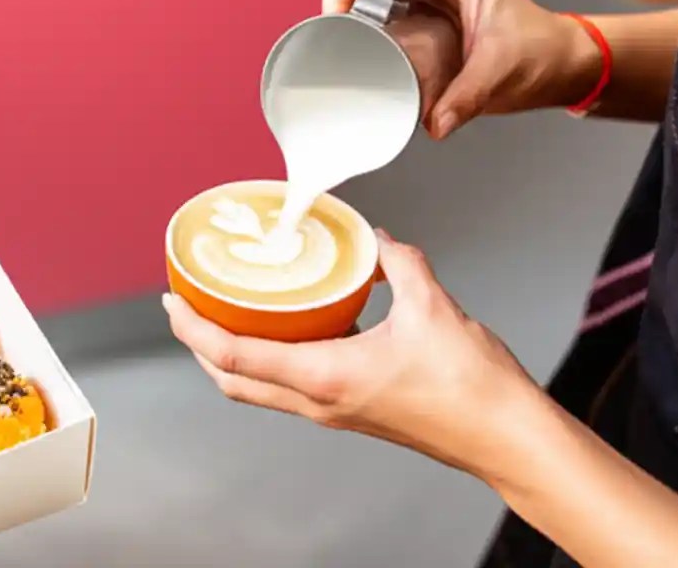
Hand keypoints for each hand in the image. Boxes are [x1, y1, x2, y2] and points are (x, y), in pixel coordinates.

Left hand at [166, 230, 538, 477]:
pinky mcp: (349, 411)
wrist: (504, 437)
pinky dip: (270, 358)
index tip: (173, 299)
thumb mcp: (432, 304)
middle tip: (188, 304)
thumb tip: (380, 240)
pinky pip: (290, 386)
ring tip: (226, 312)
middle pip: (232, 378)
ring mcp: (331, 411)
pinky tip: (287, 326)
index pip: (232, 354)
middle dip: (199, 343)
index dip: (193, 327)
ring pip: (258, 387)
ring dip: (231, 353)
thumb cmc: (471, 387)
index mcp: (323, 375)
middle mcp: (317, 401)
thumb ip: (400, 262)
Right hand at [324, 0, 599, 137]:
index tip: (341, 8)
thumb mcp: (502, 72)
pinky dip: (361, 20)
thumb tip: (434, 125)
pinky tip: (355, 44)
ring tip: (338, 40)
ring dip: (350, 7)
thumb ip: (467, 98)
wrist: (556, 63)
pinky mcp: (420, 5)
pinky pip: (377, 2)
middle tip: (332, 31)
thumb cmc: (537, 54)